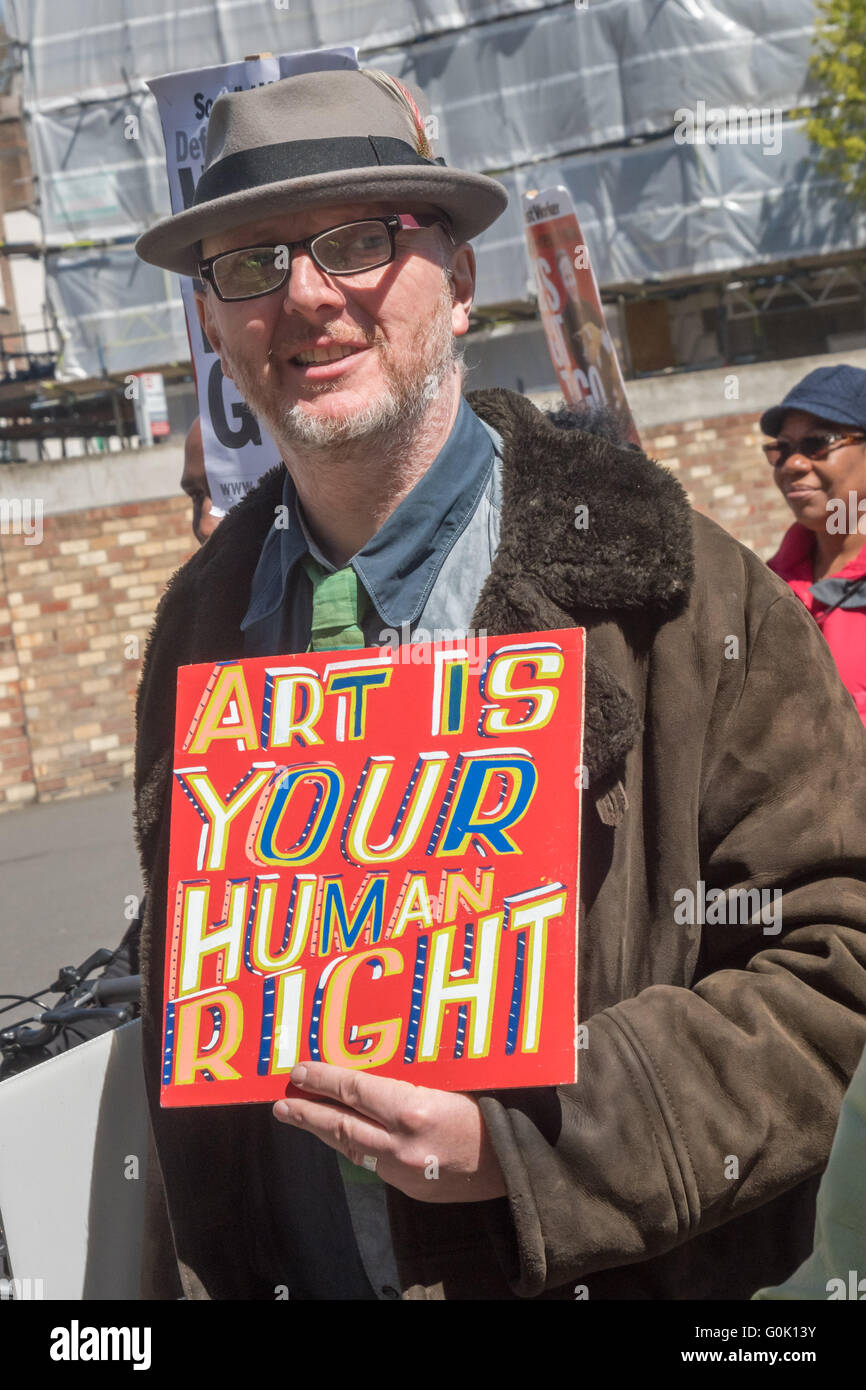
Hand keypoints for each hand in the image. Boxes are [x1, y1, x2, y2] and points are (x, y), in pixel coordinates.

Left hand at [273, 1062, 506, 1203]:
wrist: (518, 1164)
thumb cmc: (491, 1109)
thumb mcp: (453, 1080)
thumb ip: (413, 1078)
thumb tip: (372, 1062)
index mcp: (412, 1109)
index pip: (354, 1090)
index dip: (323, 1079)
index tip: (300, 1071)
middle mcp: (402, 1144)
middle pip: (341, 1125)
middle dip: (307, 1112)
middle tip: (281, 1103)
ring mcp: (404, 1172)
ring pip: (352, 1149)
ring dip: (323, 1131)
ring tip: (298, 1118)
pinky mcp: (410, 1190)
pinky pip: (375, 1164)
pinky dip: (355, 1147)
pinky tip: (343, 1136)